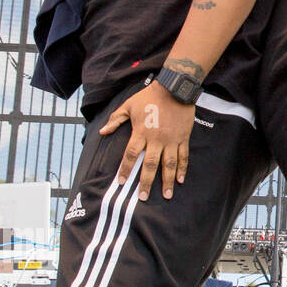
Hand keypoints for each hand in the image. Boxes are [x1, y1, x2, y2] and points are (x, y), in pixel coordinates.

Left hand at [98, 82, 194, 200]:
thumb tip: (102, 132)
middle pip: (150, 165)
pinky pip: (183, 156)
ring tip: (168, 195)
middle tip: (144, 198)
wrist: (174, 88)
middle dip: (147, 182)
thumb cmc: (149, 97)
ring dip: (168, 181)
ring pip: (169, 164)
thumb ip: (115, 120)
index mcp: (141, 133)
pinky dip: (182, 168)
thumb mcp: (128, 106)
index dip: (126, 169)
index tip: (122, 182)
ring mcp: (172, 140)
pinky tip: (181, 179)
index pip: (131, 155)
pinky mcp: (183, 138)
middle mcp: (156, 139)